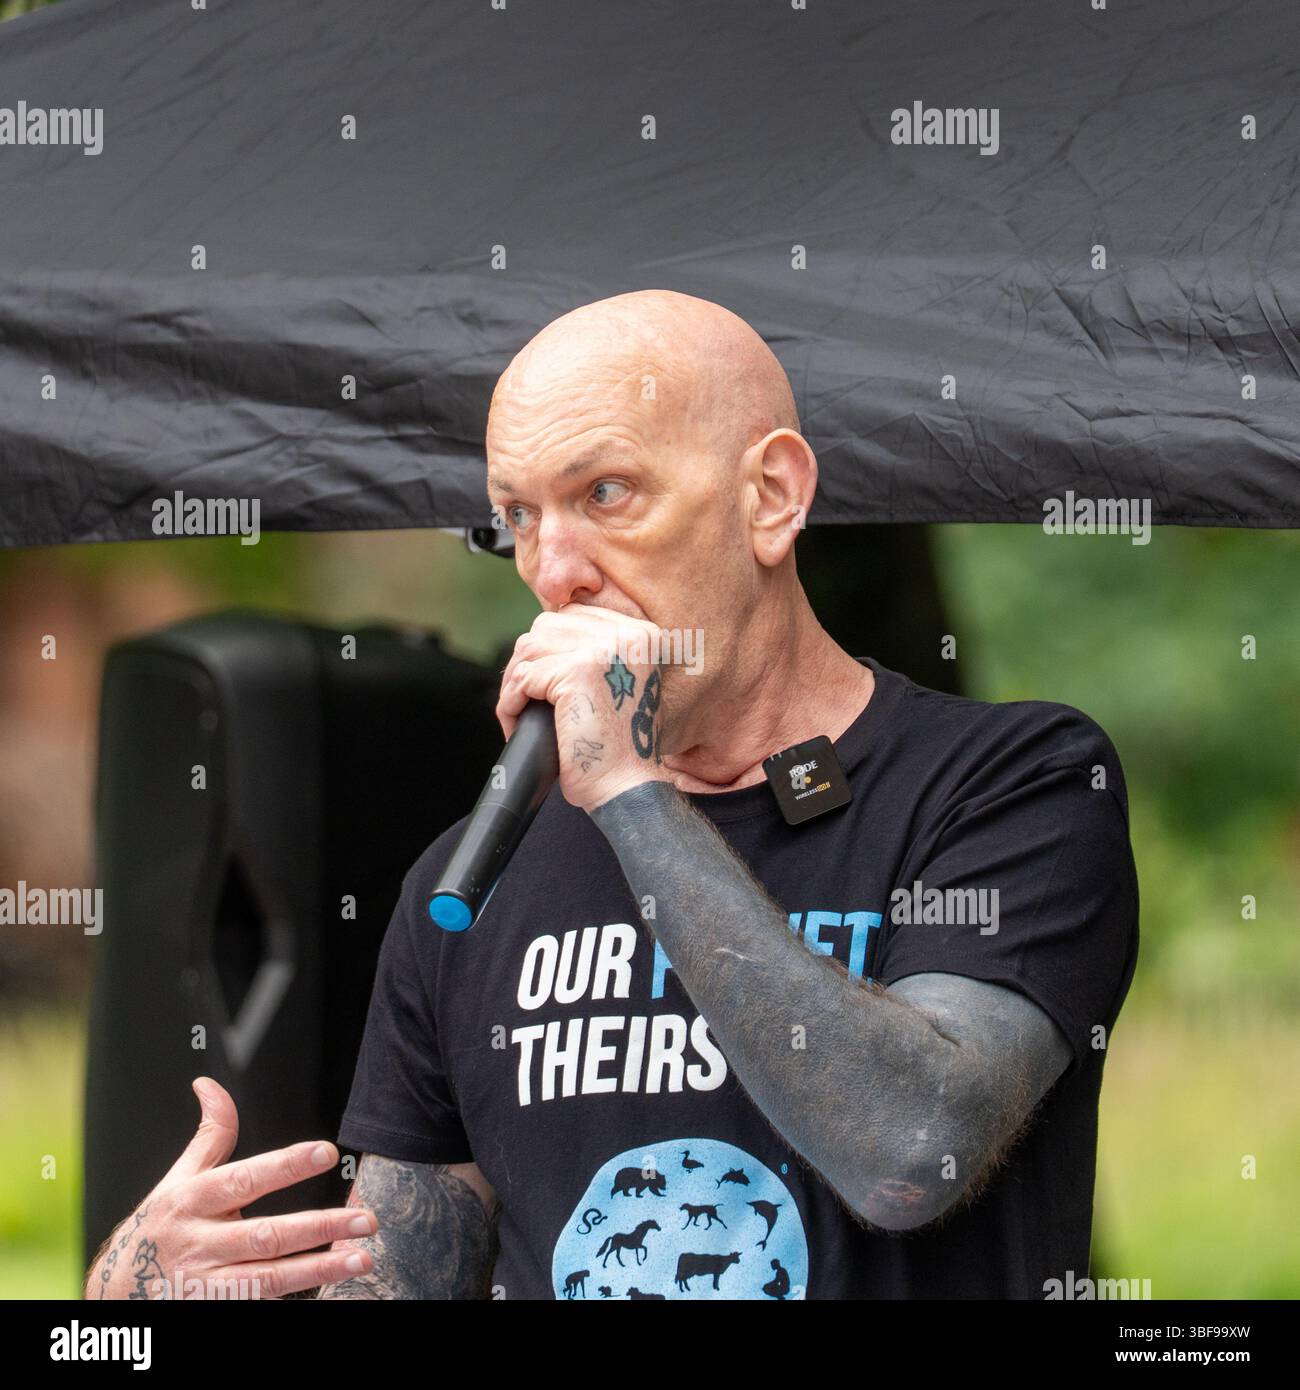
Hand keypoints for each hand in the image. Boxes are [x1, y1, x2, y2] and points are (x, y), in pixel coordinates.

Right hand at [85, 1077, 376, 1299]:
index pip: (244, 1179)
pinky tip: (332, 1287)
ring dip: (318, 1269)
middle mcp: (199, 1244)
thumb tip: (210, 1084)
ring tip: (361, 1257)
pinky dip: (295, 1297)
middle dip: (319, 1228)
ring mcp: (205, 1285)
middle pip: (265, 1236)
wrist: (116, 1294)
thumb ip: (208, 1136)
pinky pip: (259, 1305)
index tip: (326, 1152)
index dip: (285, 1165)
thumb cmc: (159, 1228)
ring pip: (267, 1279)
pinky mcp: (212, 1311)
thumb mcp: (176, 1180)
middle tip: (366, 1220)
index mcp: (192, 1201)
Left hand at [497, 603, 669, 813]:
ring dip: (515, 683)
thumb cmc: (617, 747)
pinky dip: (511, 704)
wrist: (627, 787)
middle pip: (548, 626)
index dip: (547, 648)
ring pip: (531, 648)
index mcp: (643, 635)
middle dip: (527, 662)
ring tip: (519, 713)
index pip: (574, 616)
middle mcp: (629, 635)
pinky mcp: (579, 672)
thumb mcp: (615, 686)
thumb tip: (539, 635)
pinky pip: (523, 677)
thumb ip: (593, 654)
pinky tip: (517, 726)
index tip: (539, 682)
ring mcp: (605, 650)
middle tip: (523, 699)